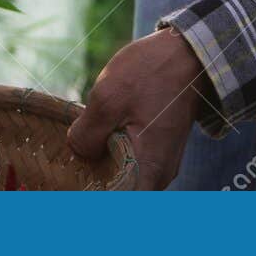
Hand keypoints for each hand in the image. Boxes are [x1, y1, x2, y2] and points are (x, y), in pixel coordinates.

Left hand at [67, 28, 212, 189]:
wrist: (186, 50)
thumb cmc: (151, 72)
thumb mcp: (109, 97)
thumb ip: (87, 134)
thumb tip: (76, 152)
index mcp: (149, 171)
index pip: (114, 204)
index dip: (89, 196)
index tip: (71, 179)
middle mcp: (158, 175)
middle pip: (117, 192)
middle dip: (91, 177)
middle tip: (69, 156)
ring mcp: (160, 162)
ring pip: (122, 174)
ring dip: (101, 161)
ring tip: (81, 140)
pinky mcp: (158, 147)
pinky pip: (131, 160)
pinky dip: (112, 149)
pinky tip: (98, 131)